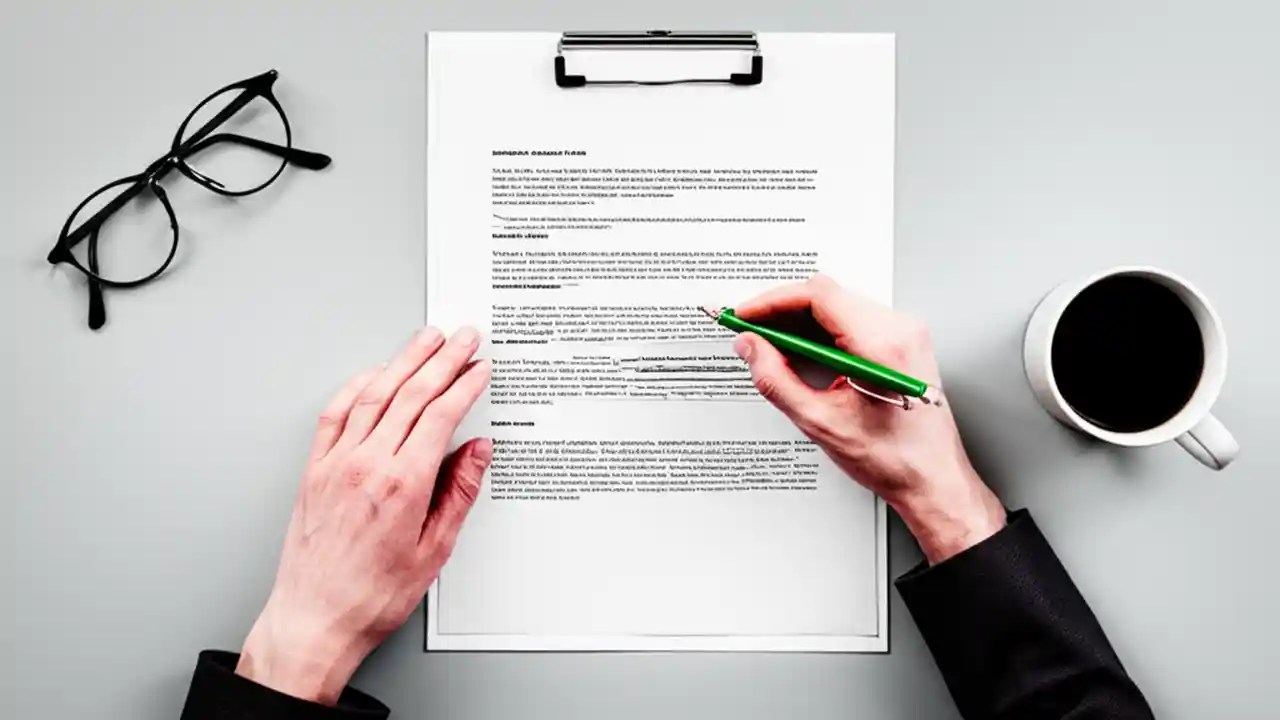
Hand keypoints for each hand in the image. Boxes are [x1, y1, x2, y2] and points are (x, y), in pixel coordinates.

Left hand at [236, 327, 490, 704]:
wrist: (313, 621)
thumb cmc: (370, 597)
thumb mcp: (433, 552)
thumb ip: (458, 494)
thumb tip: (477, 452)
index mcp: (401, 484)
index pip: (439, 415)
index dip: (464, 384)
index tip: (479, 367)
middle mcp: (365, 465)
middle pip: (409, 394)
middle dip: (442, 359)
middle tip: (462, 338)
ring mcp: (335, 463)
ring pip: (373, 394)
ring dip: (402, 360)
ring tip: (425, 340)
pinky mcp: (314, 470)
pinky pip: (335, 414)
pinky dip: (357, 386)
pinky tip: (373, 374)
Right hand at [733, 275, 1005, 563]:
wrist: (933, 478)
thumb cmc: (894, 459)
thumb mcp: (821, 422)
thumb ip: (777, 380)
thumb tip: (751, 348)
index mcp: (883, 345)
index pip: (818, 296)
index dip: (773, 301)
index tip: (747, 314)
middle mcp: (900, 330)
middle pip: (827, 295)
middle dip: (782, 310)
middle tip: (751, 330)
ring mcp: (905, 333)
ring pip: (839, 304)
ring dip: (800, 320)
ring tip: (771, 344)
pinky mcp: (903, 341)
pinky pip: (853, 319)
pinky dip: (821, 329)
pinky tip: (801, 350)